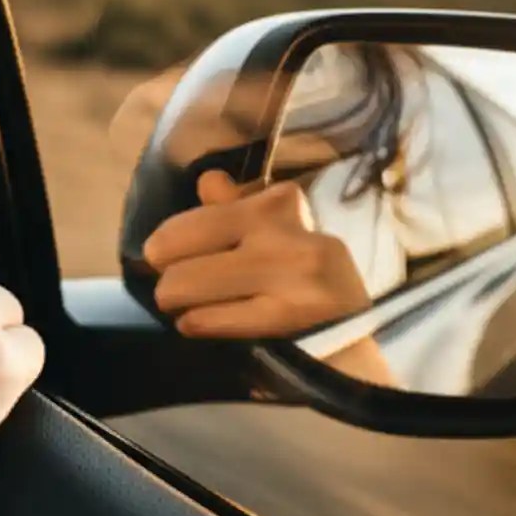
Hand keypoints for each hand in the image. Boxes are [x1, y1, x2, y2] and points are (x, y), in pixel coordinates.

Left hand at [144, 170, 371, 338]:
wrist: (352, 335)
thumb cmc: (303, 279)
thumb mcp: (278, 233)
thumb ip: (236, 206)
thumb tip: (208, 181)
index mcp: (278, 202)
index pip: (190, 219)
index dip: (166, 244)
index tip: (167, 259)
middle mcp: (283, 231)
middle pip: (172, 248)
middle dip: (164, 274)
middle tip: (173, 289)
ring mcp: (288, 273)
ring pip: (182, 283)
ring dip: (174, 301)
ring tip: (186, 308)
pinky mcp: (287, 315)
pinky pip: (205, 318)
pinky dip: (193, 323)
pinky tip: (199, 324)